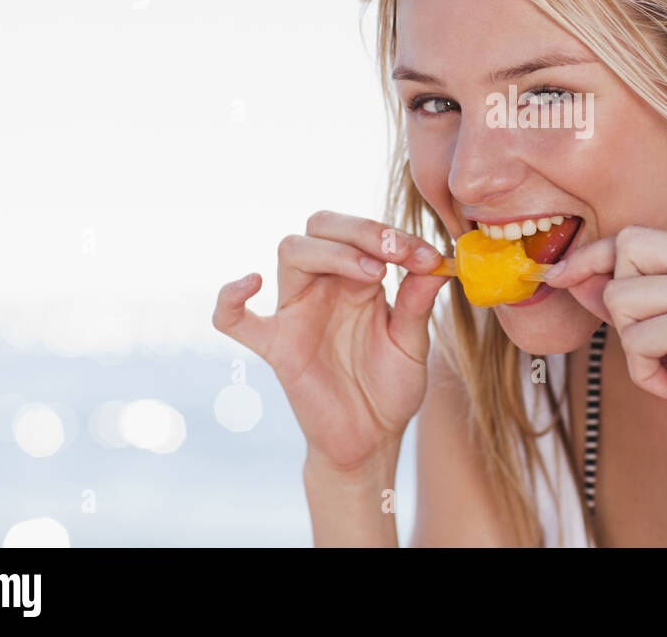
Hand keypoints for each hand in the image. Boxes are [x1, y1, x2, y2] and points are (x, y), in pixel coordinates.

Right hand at [212, 211, 448, 472]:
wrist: (372, 439)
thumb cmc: (391, 386)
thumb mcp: (412, 343)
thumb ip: (417, 304)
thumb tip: (437, 263)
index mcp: (358, 279)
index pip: (363, 233)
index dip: (395, 236)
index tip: (429, 257)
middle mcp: (324, 286)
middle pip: (322, 227)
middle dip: (361, 230)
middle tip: (398, 253)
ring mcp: (297, 313)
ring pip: (292, 252)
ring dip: (332, 251)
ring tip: (374, 274)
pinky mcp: (277, 347)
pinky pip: (234, 320)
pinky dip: (230, 299)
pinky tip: (251, 283)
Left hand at [544, 225, 666, 484]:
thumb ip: (627, 297)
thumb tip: (571, 273)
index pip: (637, 235)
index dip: (594, 256)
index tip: (561, 276)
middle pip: (627, 249)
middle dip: (620, 302)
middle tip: (656, 345)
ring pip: (621, 295)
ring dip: (633, 344)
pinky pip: (634, 338)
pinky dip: (643, 373)